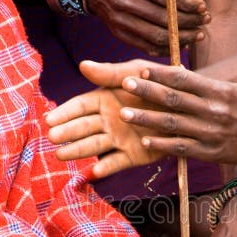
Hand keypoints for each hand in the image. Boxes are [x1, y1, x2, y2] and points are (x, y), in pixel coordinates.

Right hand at [46, 60, 167, 177]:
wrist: (187, 104)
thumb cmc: (158, 83)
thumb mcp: (135, 73)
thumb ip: (110, 73)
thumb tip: (83, 64)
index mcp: (104, 100)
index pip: (78, 107)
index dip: (64, 113)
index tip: (49, 119)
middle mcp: (108, 122)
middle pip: (82, 128)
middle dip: (67, 133)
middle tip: (52, 137)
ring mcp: (119, 139)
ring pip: (94, 146)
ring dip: (77, 150)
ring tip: (61, 155)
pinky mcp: (134, 156)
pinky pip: (117, 163)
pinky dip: (105, 168)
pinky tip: (92, 172)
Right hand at [85, 0, 208, 55]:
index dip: (187, 4)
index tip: (203, 7)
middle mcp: (123, 2)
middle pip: (163, 19)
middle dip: (189, 22)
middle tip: (205, 21)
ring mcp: (120, 21)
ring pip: (157, 36)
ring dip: (182, 38)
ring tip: (198, 34)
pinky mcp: (120, 34)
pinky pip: (147, 47)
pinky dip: (167, 48)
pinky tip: (181, 43)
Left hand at [119, 64, 236, 163]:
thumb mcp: (232, 90)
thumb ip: (206, 86)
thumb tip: (176, 76)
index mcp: (219, 91)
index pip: (184, 78)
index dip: (160, 73)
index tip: (139, 69)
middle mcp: (214, 110)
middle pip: (174, 98)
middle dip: (147, 91)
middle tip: (125, 84)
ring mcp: (212, 132)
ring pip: (173, 123)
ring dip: (147, 118)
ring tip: (125, 113)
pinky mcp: (213, 152)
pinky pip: (183, 148)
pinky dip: (163, 144)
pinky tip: (146, 141)